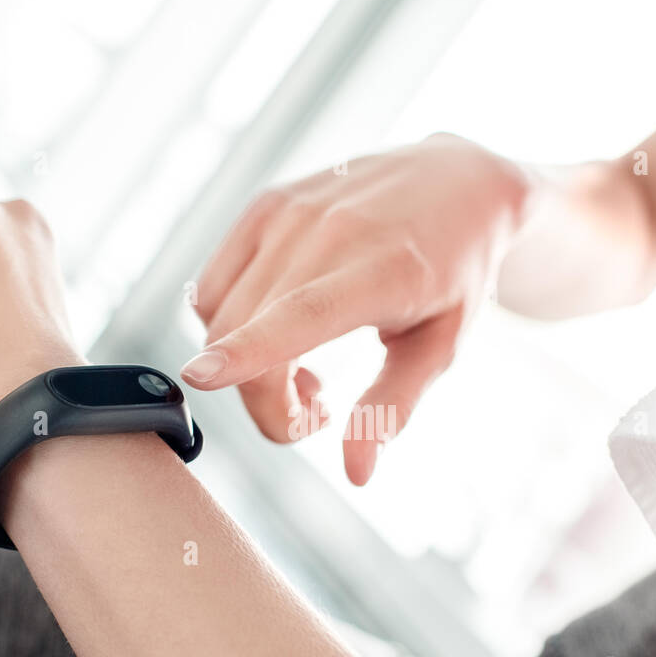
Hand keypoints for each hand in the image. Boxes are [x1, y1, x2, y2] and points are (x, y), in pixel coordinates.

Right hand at [183, 132, 530, 484]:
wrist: (455, 181)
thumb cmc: (453, 275)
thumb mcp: (441, 347)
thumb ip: (393, 407)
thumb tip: (356, 475)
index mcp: (383, 270)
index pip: (303, 312)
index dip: (250, 350)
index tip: (201, 379)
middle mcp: (329, 230)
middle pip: (249, 334)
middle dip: (266, 400)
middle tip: (317, 411)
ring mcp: (288, 213)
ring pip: (221, 316)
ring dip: (248, 368)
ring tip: (307, 367)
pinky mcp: (263, 207)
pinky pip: (214, 290)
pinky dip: (231, 329)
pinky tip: (278, 330)